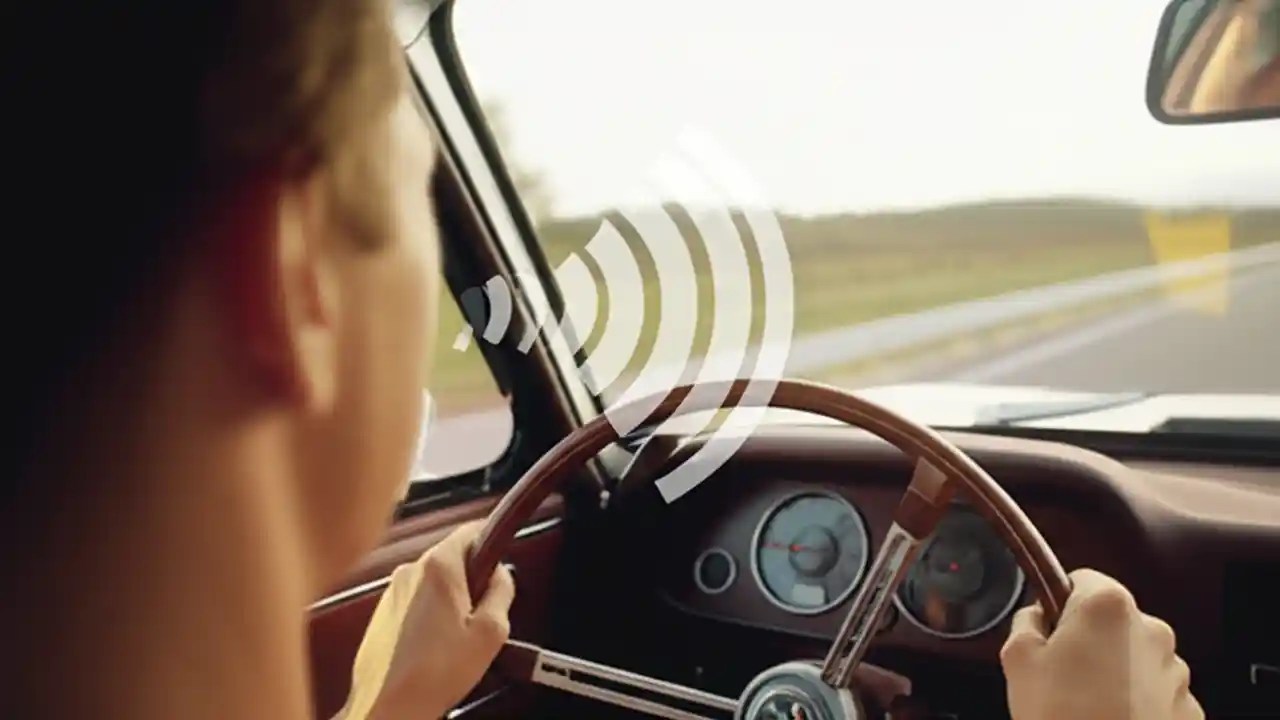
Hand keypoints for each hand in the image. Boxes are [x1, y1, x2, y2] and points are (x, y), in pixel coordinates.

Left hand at [336, 522, 514, 719]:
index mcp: (438, 567)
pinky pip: (415, 604)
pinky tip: (435, 648)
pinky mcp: (382, 614)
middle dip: (473, 581)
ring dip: (450, 602)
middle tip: (483, 615)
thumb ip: (503, 592)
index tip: (502, 558)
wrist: (387, 708)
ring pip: (434, 584)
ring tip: (457, 639)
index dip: (493, 542)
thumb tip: (502, 576)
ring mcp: (392, 593)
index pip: (472, 531)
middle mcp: (410, 572)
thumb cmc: (434, 675)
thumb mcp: (491, 632)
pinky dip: (429, 618)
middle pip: (453, 559)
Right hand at [1001, 569, 1201, 719]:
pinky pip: (1155, 693)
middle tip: (1059, 673)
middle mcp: (1151, 630)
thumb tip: (1036, 617)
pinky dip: (1136, 702)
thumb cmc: (1061, 715)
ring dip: (1114, 672)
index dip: (1059, 603)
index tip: (1048, 628)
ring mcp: (1175, 671)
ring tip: (1085, 705)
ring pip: (1135, 658)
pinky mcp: (1187, 708)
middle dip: (1089, 639)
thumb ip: (1026, 622)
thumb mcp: (1017, 659)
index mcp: (1107, 606)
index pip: (1082, 579)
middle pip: (1112, 620)